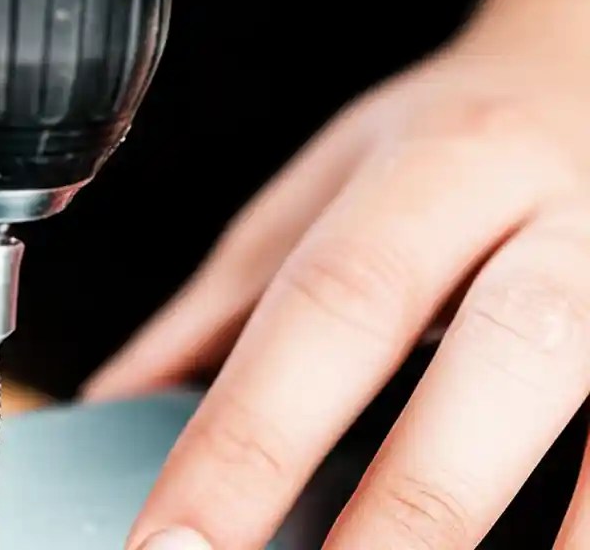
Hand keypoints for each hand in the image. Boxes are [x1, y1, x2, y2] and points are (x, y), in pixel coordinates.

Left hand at [82, 44, 589, 548]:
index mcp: (437, 169)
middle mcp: (560, 220)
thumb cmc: (447, 145)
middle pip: (495, 360)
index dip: (248, 436)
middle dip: (402, 512)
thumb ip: (223, 304)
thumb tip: (110, 405)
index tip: (172, 544)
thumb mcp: (324, 188)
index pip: (330, 306)